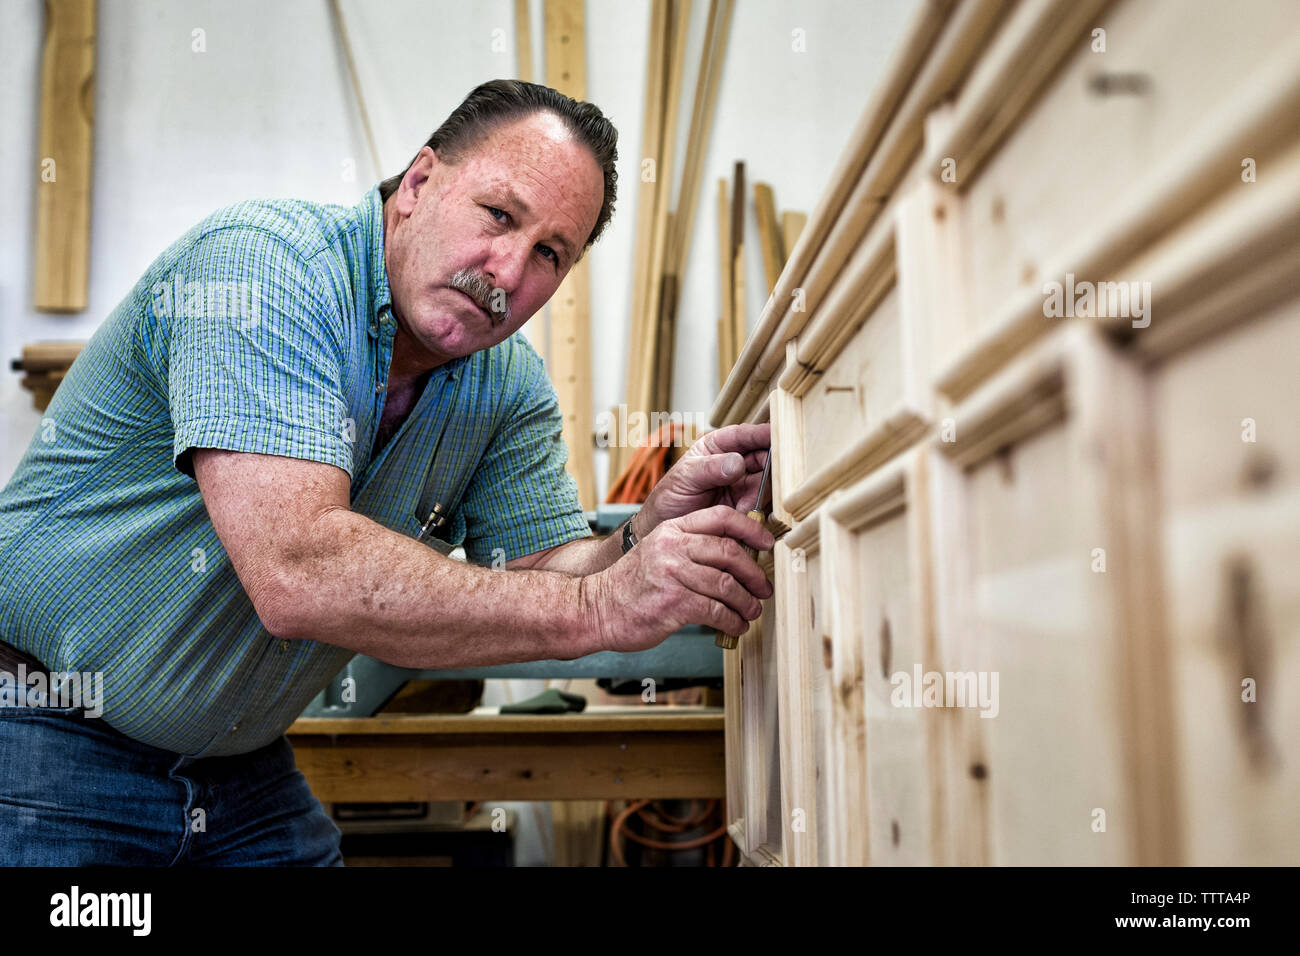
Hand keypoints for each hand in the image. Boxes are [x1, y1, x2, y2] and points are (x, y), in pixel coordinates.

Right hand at [582, 505, 775, 653]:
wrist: (596, 609)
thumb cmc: (631, 586)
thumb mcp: (658, 552)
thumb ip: (691, 548)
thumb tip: (735, 558)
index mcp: (672, 530)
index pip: (720, 518)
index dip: (751, 529)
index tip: (767, 543)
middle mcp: (673, 547)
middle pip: (729, 552)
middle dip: (754, 572)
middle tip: (764, 587)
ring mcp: (672, 574)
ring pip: (726, 584)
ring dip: (746, 602)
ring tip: (751, 611)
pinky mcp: (673, 604)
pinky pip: (716, 611)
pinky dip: (732, 621)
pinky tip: (735, 627)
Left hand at [633, 423, 770, 537]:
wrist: (666, 527)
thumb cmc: (670, 496)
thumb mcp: (685, 478)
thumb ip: (709, 469)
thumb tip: (737, 463)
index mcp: (717, 446)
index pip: (743, 435)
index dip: (760, 434)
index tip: (776, 434)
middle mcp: (734, 462)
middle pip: (763, 456)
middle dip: (770, 464)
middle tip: (770, 475)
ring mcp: (742, 483)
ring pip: (767, 480)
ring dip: (763, 491)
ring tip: (744, 503)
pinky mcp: (746, 505)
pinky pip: (762, 503)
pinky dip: (759, 508)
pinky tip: (746, 513)